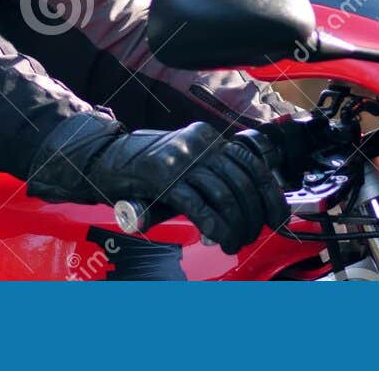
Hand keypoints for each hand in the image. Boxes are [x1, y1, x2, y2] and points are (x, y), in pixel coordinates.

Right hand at [29, 115, 288, 252]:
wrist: (101, 159)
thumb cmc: (145, 170)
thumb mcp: (185, 165)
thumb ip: (213, 178)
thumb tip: (251, 208)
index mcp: (208, 137)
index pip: (253, 164)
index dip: (270, 193)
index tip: (278, 217)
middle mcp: (198, 143)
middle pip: (242, 182)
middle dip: (252, 215)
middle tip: (249, 236)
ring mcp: (181, 158)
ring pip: (224, 195)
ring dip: (235, 225)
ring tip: (234, 242)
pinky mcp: (163, 177)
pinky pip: (198, 204)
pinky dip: (214, 225)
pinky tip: (218, 237)